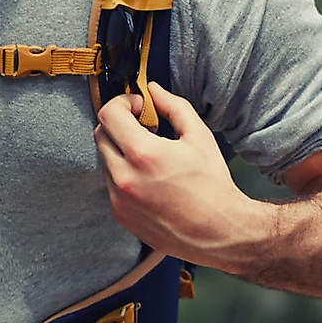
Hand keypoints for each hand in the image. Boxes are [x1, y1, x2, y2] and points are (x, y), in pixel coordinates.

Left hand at [93, 82, 263, 266]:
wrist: (220, 233)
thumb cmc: (213, 185)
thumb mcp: (199, 137)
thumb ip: (173, 106)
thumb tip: (153, 89)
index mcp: (144, 154)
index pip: (109, 115)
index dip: (122, 102)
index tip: (137, 106)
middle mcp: (125, 178)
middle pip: (101, 134)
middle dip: (119, 124)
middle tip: (144, 127)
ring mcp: (119, 199)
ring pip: (105, 159)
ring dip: (120, 149)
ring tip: (150, 155)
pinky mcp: (120, 215)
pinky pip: (110, 184)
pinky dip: (123, 173)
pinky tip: (149, 178)